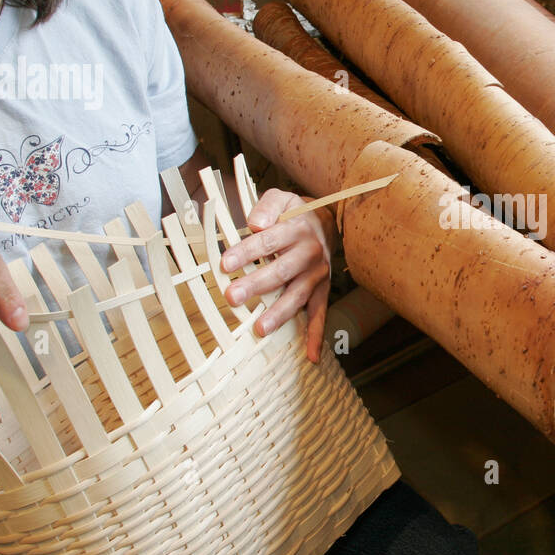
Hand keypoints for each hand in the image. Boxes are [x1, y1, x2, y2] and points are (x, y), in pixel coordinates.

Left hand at [219, 188, 332, 360]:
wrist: (328, 221)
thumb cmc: (294, 213)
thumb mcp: (282, 199)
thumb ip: (267, 207)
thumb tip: (254, 224)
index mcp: (296, 229)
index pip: (267, 242)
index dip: (246, 252)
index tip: (225, 264)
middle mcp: (310, 253)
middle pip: (281, 271)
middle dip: (256, 285)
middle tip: (232, 297)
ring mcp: (318, 274)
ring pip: (298, 295)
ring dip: (280, 313)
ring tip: (260, 329)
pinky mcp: (323, 289)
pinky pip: (321, 313)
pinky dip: (316, 335)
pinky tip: (311, 356)